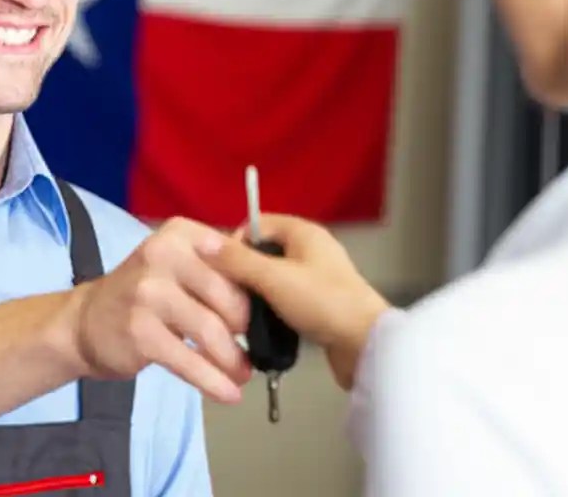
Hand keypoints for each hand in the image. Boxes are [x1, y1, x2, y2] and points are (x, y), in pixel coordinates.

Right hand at [70, 217, 253, 402]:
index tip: (264, 311)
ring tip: (243, 374)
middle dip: (246, 329)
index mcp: (179, 234)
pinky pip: (190, 361)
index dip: (255, 289)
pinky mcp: (141, 332)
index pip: (234, 258)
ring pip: (211, 331)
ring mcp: (149, 293)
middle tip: (253, 347)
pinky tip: (228, 393)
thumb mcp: (176, 265)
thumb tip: (266, 297)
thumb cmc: (143, 294)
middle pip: (227, 296)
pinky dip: (213, 381)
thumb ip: (216, 270)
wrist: (85, 322)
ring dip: (233, 359)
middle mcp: (163, 255)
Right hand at [203, 214, 389, 390]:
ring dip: (257, 293)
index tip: (221, 274)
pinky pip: (286, 295)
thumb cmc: (321, 303)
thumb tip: (202, 242)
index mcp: (303, 231)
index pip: (255, 224)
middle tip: (228, 297)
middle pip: (263, 250)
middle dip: (243, 271)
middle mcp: (311, 247)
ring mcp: (317, 274)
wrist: (365, 344)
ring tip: (243, 315)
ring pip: (272, 276)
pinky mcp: (320, 300)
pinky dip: (272, 306)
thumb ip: (238, 260)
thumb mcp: (273, 279)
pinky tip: (264, 324)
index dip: (234, 245)